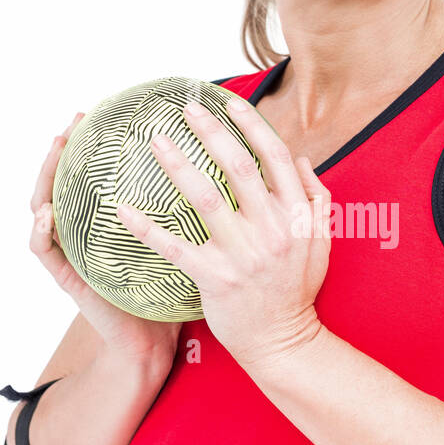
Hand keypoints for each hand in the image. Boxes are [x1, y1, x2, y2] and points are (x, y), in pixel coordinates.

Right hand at [29, 112, 181, 371]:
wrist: (154, 346)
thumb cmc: (173, 296)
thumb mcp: (188, 246)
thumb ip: (197, 214)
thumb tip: (235, 174)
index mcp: (113, 224)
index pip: (100, 177)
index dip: (101, 146)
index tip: (111, 111)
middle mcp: (89, 234)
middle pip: (69, 183)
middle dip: (67, 148)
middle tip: (76, 119)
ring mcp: (76, 255)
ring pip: (47, 208)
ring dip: (46, 176)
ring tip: (55, 149)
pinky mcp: (70, 280)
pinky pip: (46, 252)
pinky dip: (40, 231)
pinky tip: (45, 213)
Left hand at [114, 94, 331, 369]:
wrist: (284, 342)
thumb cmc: (296, 290)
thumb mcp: (321, 243)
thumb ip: (317, 199)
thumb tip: (302, 161)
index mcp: (297, 215)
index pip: (275, 156)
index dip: (252, 125)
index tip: (229, 101)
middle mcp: (272, 229)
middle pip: (238, 167)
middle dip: (211, 131)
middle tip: (186, 108)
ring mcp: (243, 254)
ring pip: (205, 198)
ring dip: (178, 165)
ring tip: (156, 140)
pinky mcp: (216, 278)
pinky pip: (174, 247)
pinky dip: (146, 227)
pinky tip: (122, 208)